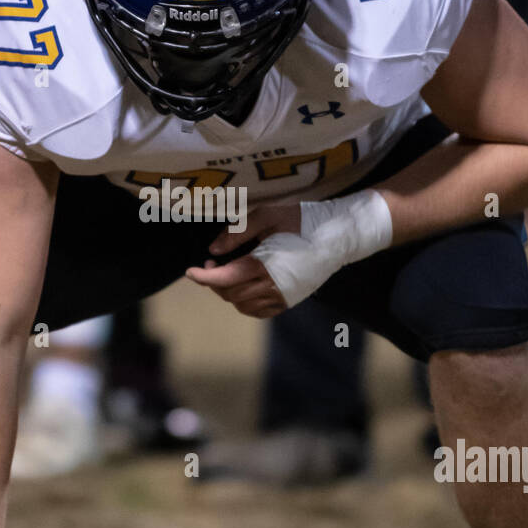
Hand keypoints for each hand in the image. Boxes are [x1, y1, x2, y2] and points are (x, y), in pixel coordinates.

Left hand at [185, 204, 300, 317]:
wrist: (336, 238)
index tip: (190, 271)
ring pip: (242, 305)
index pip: (224, 278)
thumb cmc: (301, 222)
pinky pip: (258, 311)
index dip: (203, 276)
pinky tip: (244, 287)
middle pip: (230, 293)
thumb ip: (238, 232)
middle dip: (214, 281)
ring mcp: (281, 297)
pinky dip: (244, 303)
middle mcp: (271, 287)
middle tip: (213, 262)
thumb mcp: (267, 216)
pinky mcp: (288, 302)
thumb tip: (214, 249)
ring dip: (228, 292)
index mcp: (264, 265)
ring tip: (228, 273)